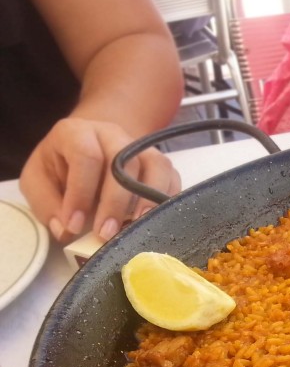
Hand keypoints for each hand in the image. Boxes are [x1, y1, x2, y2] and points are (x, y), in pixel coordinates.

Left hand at [19, 117, 180, 243]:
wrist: (88, 148)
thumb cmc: (61, 167)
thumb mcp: (38, 181)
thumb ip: (46, 204)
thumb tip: (66, 230)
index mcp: (77, 133)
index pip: (85, 156)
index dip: (81, 192)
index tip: (74, 225)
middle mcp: (113, 134)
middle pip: (125, 162)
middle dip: (115, 203)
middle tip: (106, 233)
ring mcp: (141, 147)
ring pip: (156, 167)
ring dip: (148, 200)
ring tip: (138, 226)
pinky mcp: (160, 164)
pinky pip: (173, 178)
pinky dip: (167, 199)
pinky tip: (154, 220)